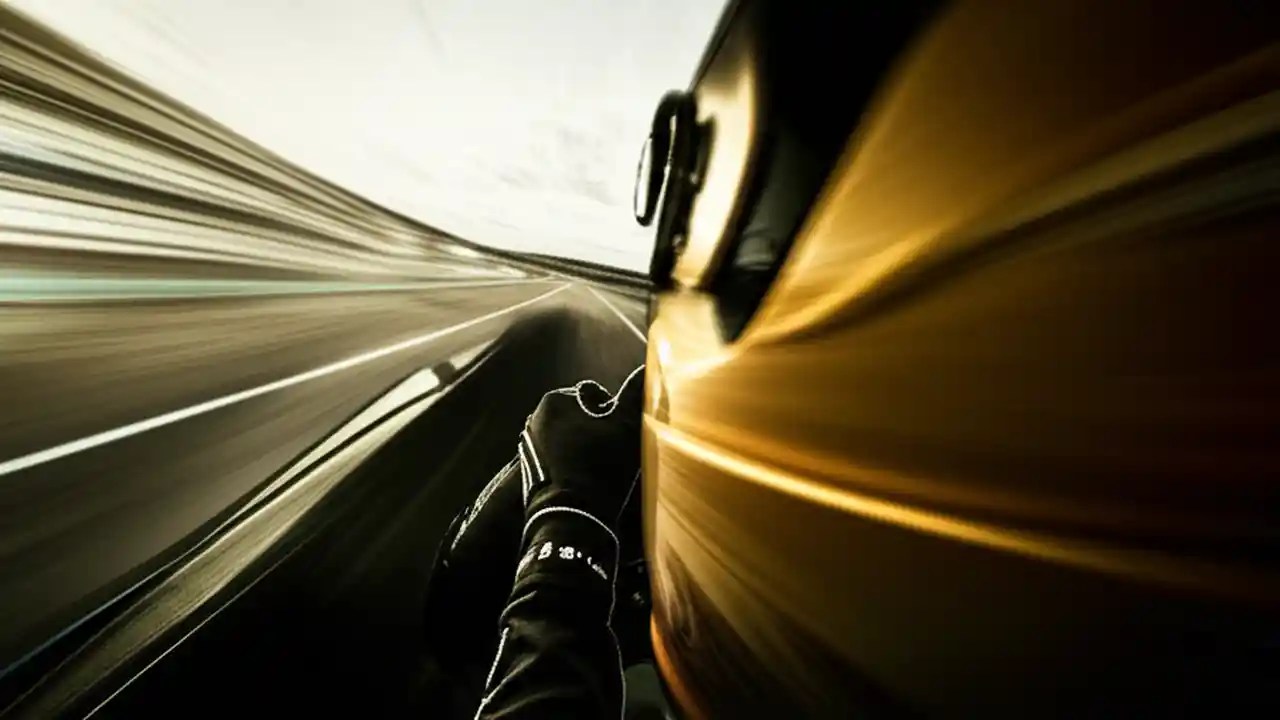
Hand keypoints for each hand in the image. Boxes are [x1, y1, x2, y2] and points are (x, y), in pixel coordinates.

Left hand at [518, 366, 644, 525]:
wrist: (569, 516)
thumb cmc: (599, 466)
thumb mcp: (625, 427)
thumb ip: (634, 395)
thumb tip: (646, 369)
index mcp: (554, 400)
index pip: (594, 395)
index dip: (614, 413)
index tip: (622, 433)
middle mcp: (535, 417)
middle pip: (579, 416)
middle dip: (596, 429)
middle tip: (614, 451)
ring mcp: (528, 445)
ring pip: (569, 437)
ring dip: (584, 446)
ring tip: (601, 467)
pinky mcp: (529, 469)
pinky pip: (558, 457)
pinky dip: (571, 463)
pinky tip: (586, 479)